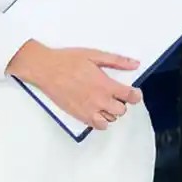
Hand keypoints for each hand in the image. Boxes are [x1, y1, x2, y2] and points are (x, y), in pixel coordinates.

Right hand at [7, 41, 142, 129]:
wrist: (46, 69)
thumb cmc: (68, 61)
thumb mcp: (95, 55)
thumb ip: (117, 61)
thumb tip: (135, 64)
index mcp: (104, 85)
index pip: (129, 96)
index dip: (136, 95)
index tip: (134, 92)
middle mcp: (98, 100)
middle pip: (122, 110)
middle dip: (122, 103)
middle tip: (116, 94)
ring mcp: (88, 110)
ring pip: (110, 120)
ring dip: (111, 112)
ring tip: (105, 101)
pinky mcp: (78, 116)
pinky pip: (97, 126)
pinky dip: (101, 120)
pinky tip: (97, 110)